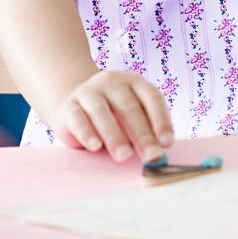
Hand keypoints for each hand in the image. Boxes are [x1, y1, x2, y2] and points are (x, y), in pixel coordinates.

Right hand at [53, 69, 174, 162]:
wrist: (74, 106)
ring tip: (124, 156)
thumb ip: (144, 133)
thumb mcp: (130, 119)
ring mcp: (89, 92)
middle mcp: (112, 82)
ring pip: (101, 112)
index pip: (152, 98)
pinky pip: (78, 118)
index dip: (161, 120)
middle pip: (129, 107)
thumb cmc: (112, 117)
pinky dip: (87, 133)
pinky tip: (95, 147)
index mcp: (134, 82)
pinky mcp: (69, 106)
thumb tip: (157, 155)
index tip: (167, 143)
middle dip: (142, 134)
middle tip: (151, 155)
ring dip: (114, 136)